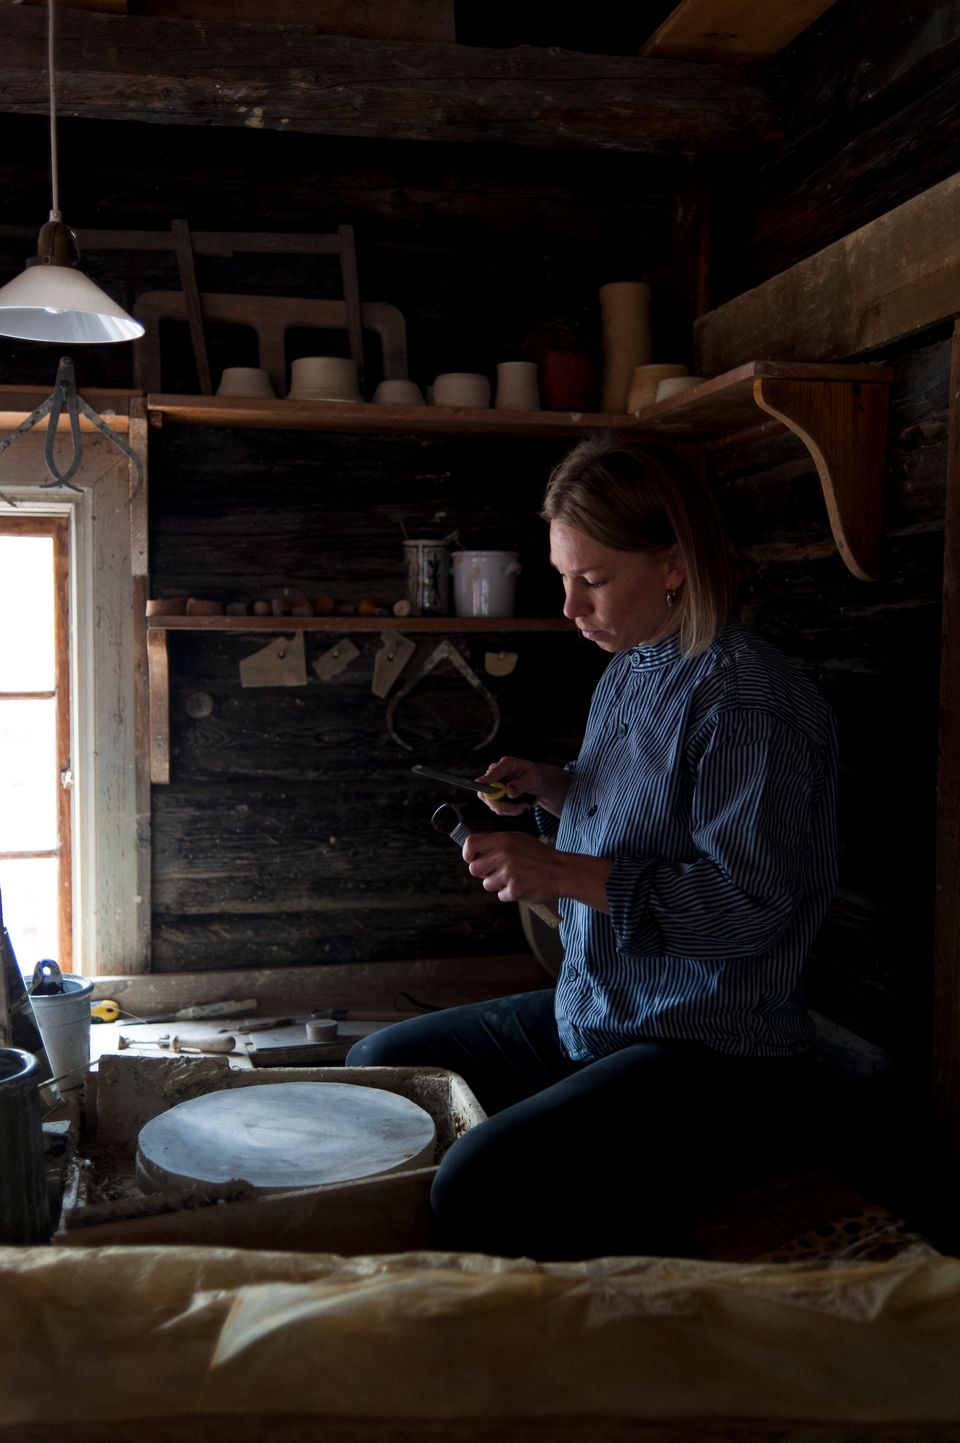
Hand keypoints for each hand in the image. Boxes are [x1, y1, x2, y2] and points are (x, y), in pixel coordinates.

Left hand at [463, 832, 613, 913]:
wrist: (561, 871)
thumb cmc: (538, 855)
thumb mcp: (518, 840)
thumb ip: (497, 843)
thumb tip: (475, 852)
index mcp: (503, 840)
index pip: (471, 843)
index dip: (467, 853)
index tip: (471, 859)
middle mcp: (503, 856)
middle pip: (475, 869)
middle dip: (483, 872)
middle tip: (496, 871)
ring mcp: (509, 874)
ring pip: (487, 884)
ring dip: (497, 884)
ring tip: (513, 878)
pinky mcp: (515, 890)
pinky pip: (501, 895)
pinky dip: (509, 893)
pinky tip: (521, 886)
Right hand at [474, 755, 571, 816]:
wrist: (540, 783)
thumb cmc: (538, 777)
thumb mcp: (535, 779)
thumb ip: (522, 785)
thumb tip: (508, 792)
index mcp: (506, 765)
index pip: (493, 772)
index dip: (486, 779)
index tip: (479, 784)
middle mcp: (496, 774)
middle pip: (486, 792)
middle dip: (502, 804)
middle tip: (520, 809)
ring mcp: (493, 785)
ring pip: (492, 803)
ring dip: (509, 809)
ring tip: (525, 806)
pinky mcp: (495, 796)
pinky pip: (497, 808)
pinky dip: (510, 811)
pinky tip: (521, 807)